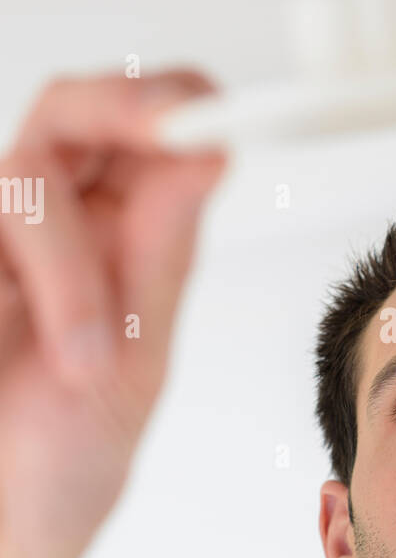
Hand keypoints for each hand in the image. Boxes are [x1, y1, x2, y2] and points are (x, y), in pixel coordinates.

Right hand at [0, 69, 226, 557]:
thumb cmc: (58, 456)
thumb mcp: (132, 355)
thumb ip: (159, 252)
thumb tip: (208, 152)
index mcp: (110, 238)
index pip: (140, 132)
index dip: (172, 101)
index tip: (211, 114)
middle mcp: (44, 227)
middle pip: (68, 113)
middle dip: (122, 107)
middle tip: (170, 128)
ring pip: (23, 181)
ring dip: (70, 269)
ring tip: (90, 361)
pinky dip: (36, 289)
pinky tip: (45, 353)